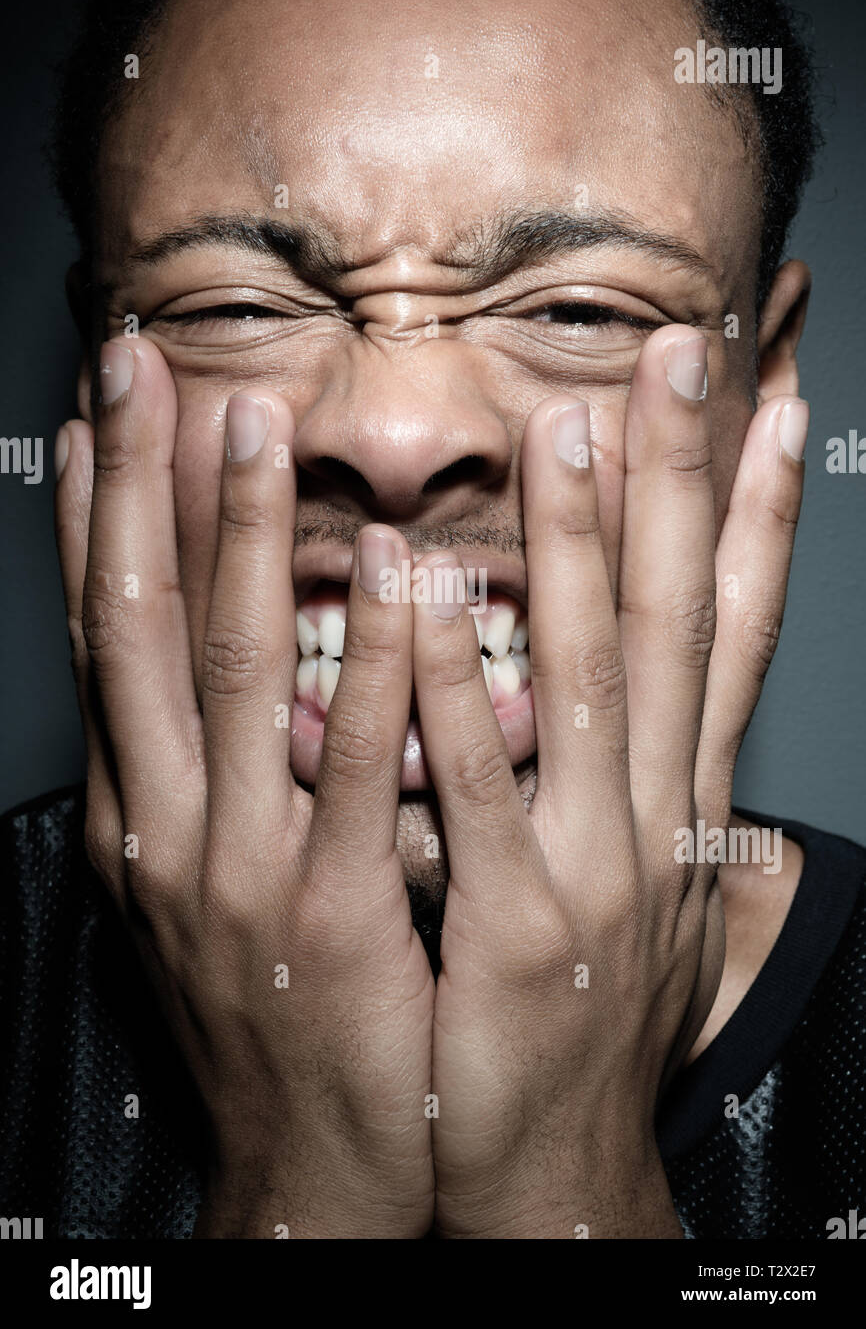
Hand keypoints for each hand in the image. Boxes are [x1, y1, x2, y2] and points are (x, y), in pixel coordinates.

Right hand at [55, 338, 434, 1237]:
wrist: (315, 1151)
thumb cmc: (274, 1006)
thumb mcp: (213, 885)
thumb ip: (214, 776)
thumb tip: (218, 669)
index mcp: (143, 814)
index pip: (103, 639)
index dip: (91, 522)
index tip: (93, 421)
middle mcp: (167, 824)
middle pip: (136, 624)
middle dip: (132, 486)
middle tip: (134, 367)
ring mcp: (238, 862)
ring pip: (228, 667)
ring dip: (235, 534)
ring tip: (247, 418)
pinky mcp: (326, 902)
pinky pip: (347, 758)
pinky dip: (365, 657)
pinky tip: (390, 568)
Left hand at [408, 325, 805, 1237]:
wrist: (556, 1163)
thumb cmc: (578, 1019)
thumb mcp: (625, 890)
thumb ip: (619, 786)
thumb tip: (626, 705)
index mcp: (677, 804)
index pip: (730, 635)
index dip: (758, 519)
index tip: (769, 410)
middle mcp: (654, 815)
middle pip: (676, 621)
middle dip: (684, 484)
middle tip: (681, 359)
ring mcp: (593, 863)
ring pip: (592, 676)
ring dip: (585, 546)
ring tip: (569, 425)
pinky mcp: (514, 917)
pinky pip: (483, 780)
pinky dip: (457, 680)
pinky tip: (424, 589)